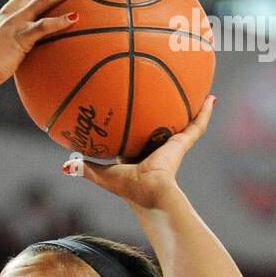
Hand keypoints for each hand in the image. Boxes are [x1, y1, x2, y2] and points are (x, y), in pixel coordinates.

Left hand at [66, 95, 215, 206]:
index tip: (131, 102)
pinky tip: (211, 97)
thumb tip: (64, 165)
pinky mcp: (182, 143)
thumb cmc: (126, 187)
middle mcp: (155, 145)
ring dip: (189, 105)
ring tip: (195, 85)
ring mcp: (171, 143)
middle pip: (159, 120)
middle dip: (161, 106)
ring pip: (181, 120)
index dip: (133, 118)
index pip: (134, 131)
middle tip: (163, 85)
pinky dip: (205, 113)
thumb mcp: (102, 174)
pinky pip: (197, 125)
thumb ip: (84, 168)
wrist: (150, 191)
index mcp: (137, 152)